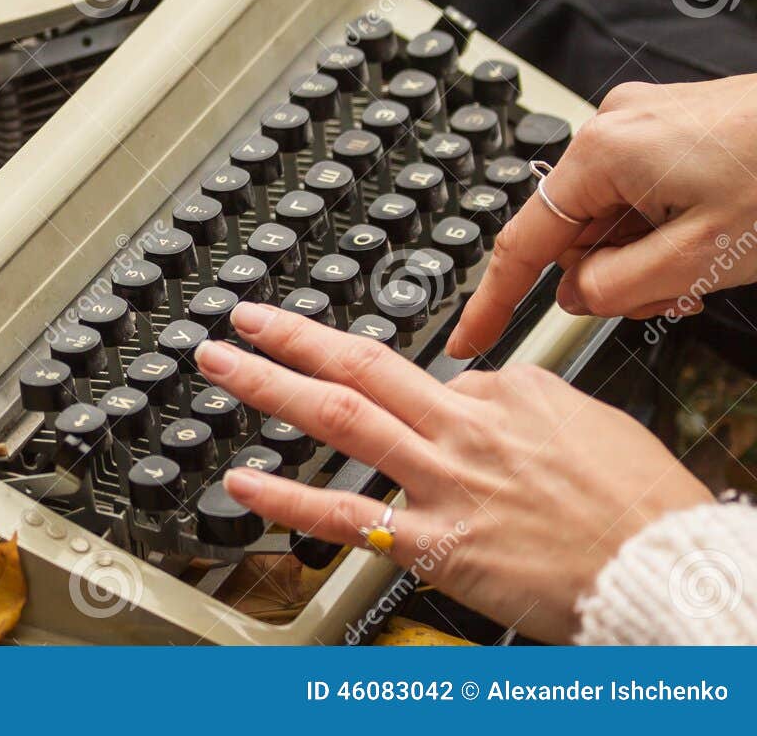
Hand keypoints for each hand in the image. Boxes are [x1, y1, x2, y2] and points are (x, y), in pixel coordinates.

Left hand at [199, 302, 710, 642]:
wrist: (667, 570)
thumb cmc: (643, 508)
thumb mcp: (591, 423)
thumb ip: (528, 403)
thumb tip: (494, 390)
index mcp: (508, 392)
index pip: (432, 376)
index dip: (413, 395)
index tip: (411, 409)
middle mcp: (465, 427)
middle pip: (360, 365)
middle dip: (291, 336)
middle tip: (242, 316)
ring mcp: (444, 481)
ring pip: (339, 417)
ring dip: (269, 386)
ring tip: (219, 364)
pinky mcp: (435, 541)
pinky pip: (345, 513)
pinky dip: (286, 497)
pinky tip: (241, 482)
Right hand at [448, 76, 756, 358]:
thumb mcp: (702, 259)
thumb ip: (620, 288)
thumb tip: (577, 295)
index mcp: (603, 153)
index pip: (522, 243)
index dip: (492, 301)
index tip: (468, 337)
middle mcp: (611, 126)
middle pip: (574, 230)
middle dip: (610, 275)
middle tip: (671, 299)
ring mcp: (641, 121)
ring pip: (611, 214)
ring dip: (645, 253)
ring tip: (707, 266)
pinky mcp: (669, 124)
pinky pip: (639, 190)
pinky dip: (662, 226)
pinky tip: (710, 238)